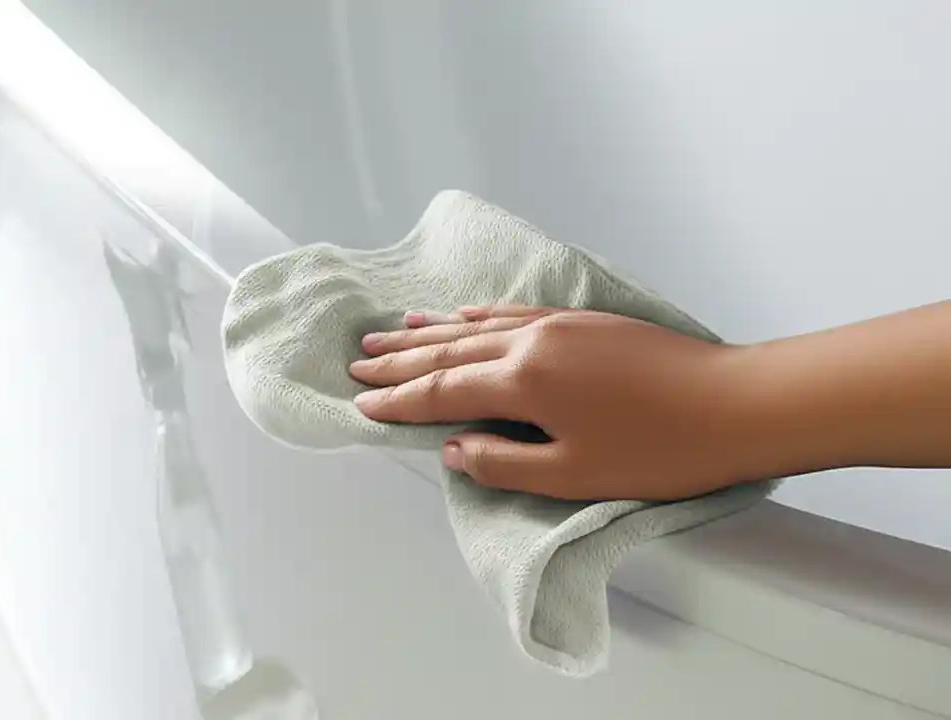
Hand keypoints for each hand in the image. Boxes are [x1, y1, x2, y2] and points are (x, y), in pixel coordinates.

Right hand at [348, 306, 753, 500]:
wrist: (735, 403)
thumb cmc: (659, 450)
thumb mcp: (574, 474)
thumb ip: (505, 463)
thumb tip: (455, 450)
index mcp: (524, 381)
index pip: (442, 392)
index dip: (398, 400)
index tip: (361, 402)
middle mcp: (531, 343)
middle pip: (449, 351)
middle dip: (400, 360)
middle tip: (357, 361)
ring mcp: (558, 325)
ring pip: (475, 325)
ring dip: (429, 332)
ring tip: (390, 331)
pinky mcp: (584, 320)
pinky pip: (512, 311)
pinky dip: (477, 314)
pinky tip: (461, 313)